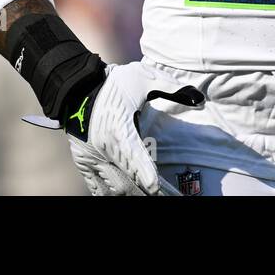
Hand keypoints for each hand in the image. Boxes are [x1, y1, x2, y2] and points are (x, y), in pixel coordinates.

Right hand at [61, 62, 203, 195]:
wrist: (76, 88)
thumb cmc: (112, 84)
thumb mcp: (144, 78)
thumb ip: (171, 87)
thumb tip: (199, 98)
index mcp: (119, 129)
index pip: (134, 156)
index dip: (145, 174)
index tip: (155, 188)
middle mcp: (104, 148)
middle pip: (126, 178)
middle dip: (144, 191)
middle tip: (166, 196)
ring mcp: (92, 157)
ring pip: (113, 185)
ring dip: (130, 193)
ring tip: (148, 196)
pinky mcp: (84, 161)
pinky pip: (96, 185)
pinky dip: (109, 193)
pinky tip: (122, 196)